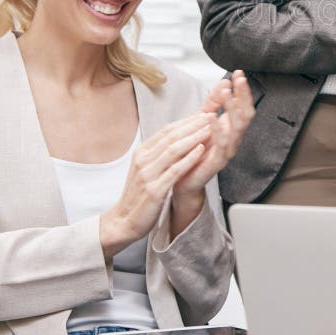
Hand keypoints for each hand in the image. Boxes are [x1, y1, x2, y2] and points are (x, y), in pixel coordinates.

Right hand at [100, 112, 214, 259]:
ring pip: (173, 150)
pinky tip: (201, 151)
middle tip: (211, 116)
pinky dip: (189, 159)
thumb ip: (161, 152)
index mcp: (142, 153)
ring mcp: (148, 175)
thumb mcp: (147, 168)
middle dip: (193, 124)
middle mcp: (143, 160)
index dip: (187, 120)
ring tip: (209, 130)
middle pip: (171, 136)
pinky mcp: (154, 190)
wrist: (124, 221)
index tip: (204, 113)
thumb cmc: (140, 194)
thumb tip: (181, 135)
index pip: (166, 130)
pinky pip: (174, 171)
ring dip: (193, 138)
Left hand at [171, 71, 255, 234]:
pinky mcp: (218, 162)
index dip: (243, 90)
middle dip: (243, 96)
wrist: (183, 180)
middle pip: (246, 114)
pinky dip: (218, 130)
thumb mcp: (203, 121)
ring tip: (227, 93)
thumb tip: (224, 81)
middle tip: (239, 79)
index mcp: (231, 128)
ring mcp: (228, 150)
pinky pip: (222, 145)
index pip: (243, 105)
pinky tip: (212, 118)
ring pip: (237, 128)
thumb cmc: (195, 150)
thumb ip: (214, 103)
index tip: (239, 73)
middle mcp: (234, 138)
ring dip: (233, 109)